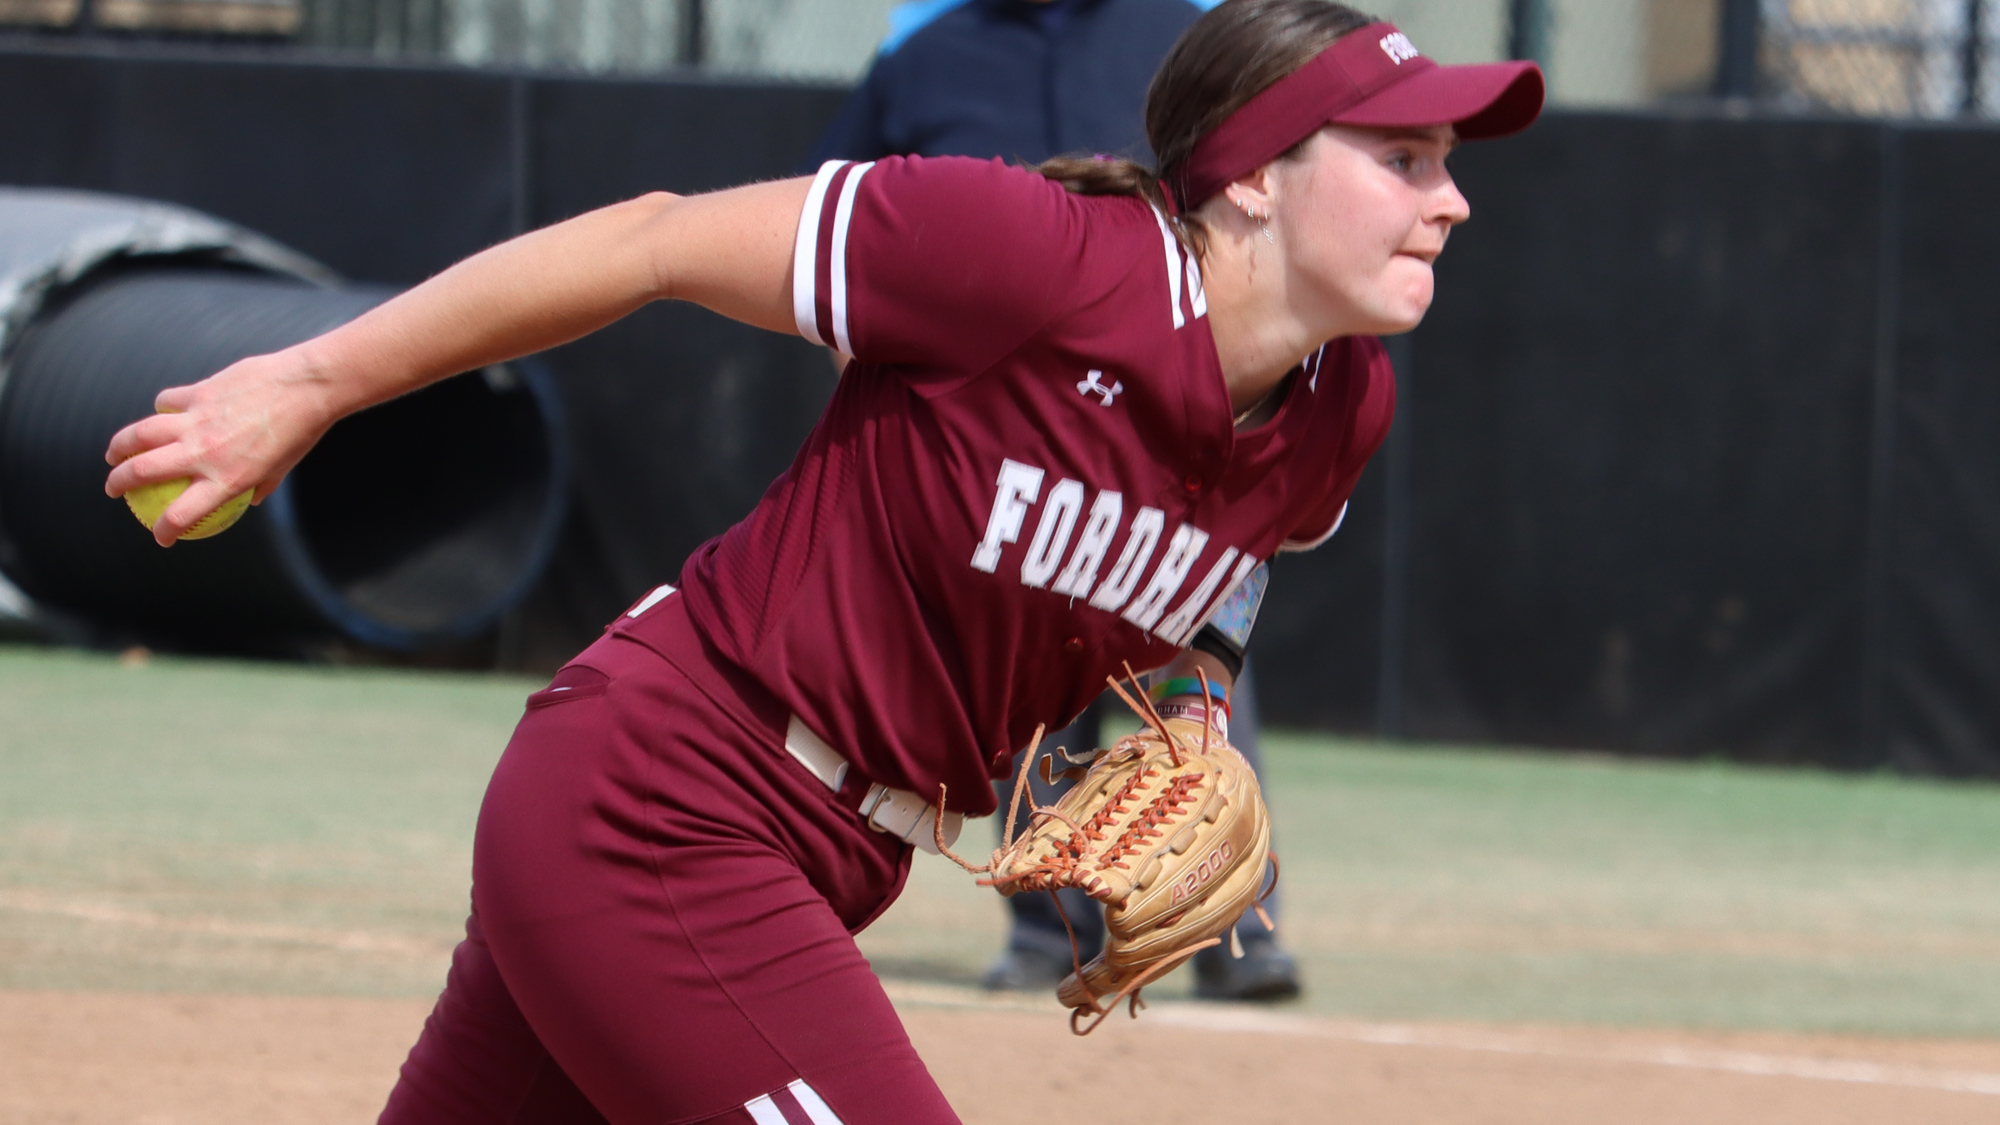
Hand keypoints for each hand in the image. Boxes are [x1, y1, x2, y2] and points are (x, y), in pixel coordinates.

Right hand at [103, 346, 337, 545]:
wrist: (308, 387)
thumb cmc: (301, 430)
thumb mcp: (283, 468)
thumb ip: (262, 485)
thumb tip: (250, 499)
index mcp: (228, 479)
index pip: (182, 515)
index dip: (165, 530)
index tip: (161, 536)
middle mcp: (205, 453)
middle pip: (142, 472)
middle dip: (118, 484)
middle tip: (113, 489)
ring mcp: (197, 421)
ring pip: (141, 434)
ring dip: (120, 445)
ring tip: (114, 453)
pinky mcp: (199, 393)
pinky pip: (168, 401)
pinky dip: (163, 408)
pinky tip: (164, 411)